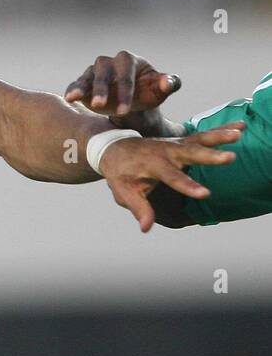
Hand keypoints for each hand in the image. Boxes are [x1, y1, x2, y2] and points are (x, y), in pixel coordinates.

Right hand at [64, 51, 179, 130]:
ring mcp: (95, 71)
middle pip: (104, 72)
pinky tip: (69, 98)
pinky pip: (76, 83)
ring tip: (76, 98)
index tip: (125, 110)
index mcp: (129, 60)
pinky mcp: (84, 81)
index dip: (125, 92)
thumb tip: (169, 81)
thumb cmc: (148, 93)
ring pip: (87, 77)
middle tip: (100, 105)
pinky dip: (72, 90)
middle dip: (102, 89)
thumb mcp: (160, 91)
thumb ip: (168, 84)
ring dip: (82, 87)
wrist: (133, 103)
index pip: (126, 75)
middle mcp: (110, 62)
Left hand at [99, 123, 244, 231]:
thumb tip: (146, 228)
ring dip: (220, 136)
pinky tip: (241, 127)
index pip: (171, 176)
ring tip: (240, 133)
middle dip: (209, 156)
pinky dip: (222, 129)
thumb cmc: (120, 172)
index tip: (205, 194)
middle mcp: (166, 151)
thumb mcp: (123, 191)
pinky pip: (204, 135)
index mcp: (151, 164)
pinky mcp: (183, 141)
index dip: (187, 185)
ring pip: (200, 139)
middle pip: (189, 153)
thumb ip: (138, 207)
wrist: (114, 148)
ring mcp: (176, 144)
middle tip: (230, 157)